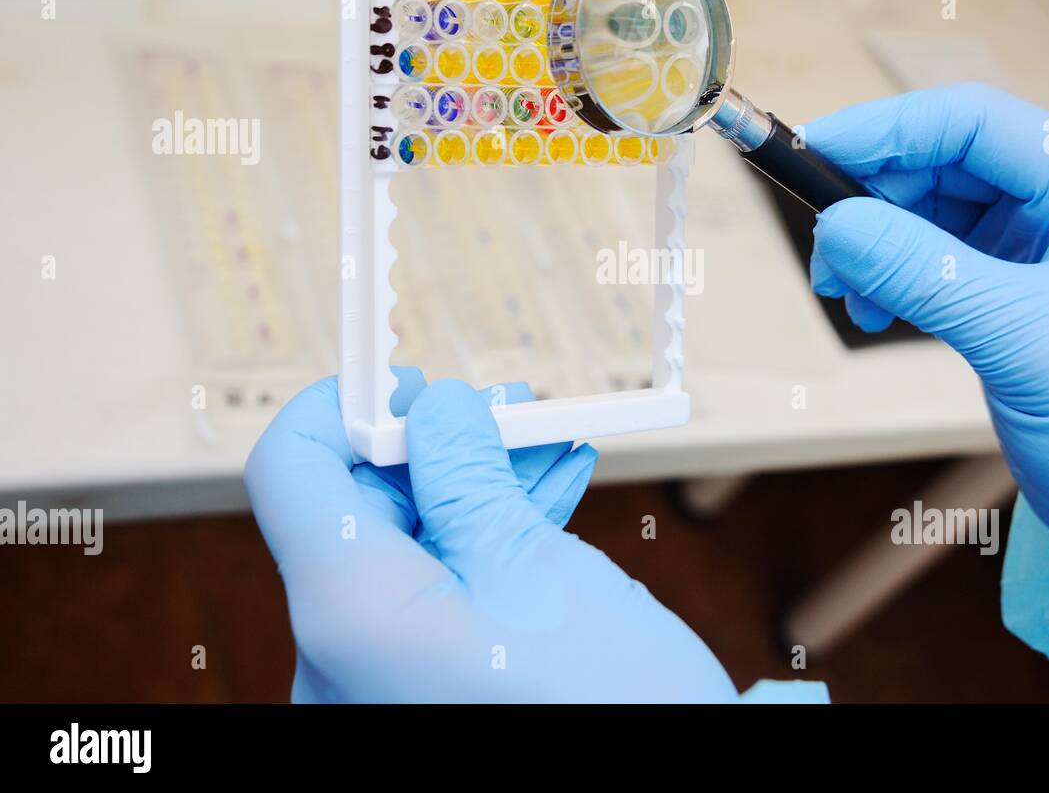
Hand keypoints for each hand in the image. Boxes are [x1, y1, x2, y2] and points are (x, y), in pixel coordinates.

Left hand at [245, 370, 735, 701]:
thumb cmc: (608, 701)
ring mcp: (372, 682)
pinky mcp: (413, 692)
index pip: (291, 471)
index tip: (410, 382)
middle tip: (508, 410)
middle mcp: (336, 656)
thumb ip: (468, 473)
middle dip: (433, 448)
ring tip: (544, 448)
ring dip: (470, 491)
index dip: (345, 407)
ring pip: (402, 549)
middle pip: (355, 507)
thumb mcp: (538, 563)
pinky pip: (426, 596)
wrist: (670, 790)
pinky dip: (478, 547)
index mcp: (349, 612)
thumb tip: (438, 408)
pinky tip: (540, 502)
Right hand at [808, 83, 1048, 573]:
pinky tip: (876, 311)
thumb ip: (921, 273)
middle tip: (824, 254)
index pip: (971, 122)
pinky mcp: (1013, 283)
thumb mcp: (1020, 338)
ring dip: (875, 241)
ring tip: (846, 294)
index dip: (883, 130)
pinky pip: (930, 253)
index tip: (809, 150)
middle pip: (942, 160)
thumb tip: (832, 226)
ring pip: (928, 206)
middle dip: (872, 198)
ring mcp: (1041, 239)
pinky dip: (891, 274)